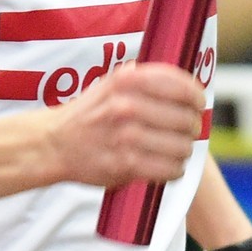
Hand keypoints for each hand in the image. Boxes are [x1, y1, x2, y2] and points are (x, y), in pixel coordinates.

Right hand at [43, 63, 204, 188]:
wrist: (54, 144)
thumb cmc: (89, 114)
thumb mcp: (111, 84)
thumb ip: (145, 80)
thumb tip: (187, 86)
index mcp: (127, 81)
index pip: (180, 86)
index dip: (196, 97)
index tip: (197, 104)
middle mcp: (127, 105)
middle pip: (186, 119)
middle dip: (190, 128)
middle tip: (184, 132)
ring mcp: (126, 136)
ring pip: (182, 146)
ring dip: (182, 151)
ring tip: (173, 150)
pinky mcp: (126, 164)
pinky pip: (170, 169)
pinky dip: (174, 170)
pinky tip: (166, 166)